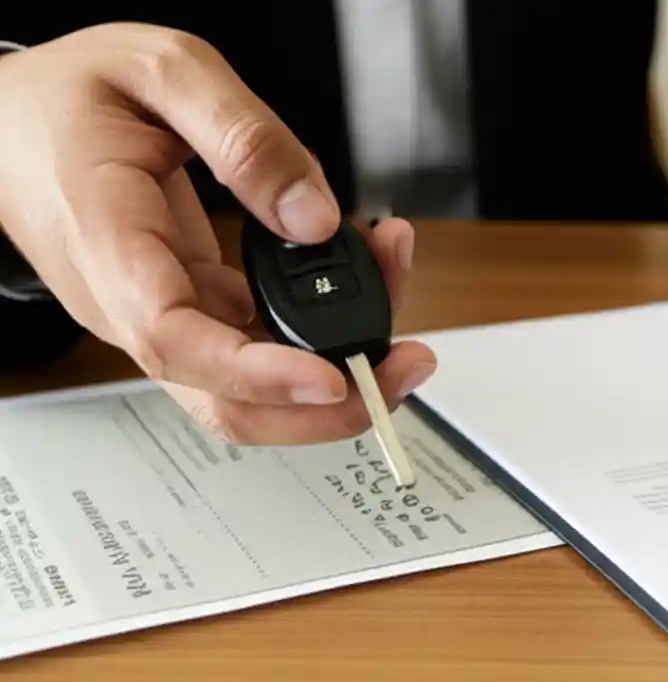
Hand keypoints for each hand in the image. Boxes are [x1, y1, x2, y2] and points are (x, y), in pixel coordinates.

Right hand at [0, 23, 436, 443]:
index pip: (177, 342)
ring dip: (336, 354)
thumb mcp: (164, 72)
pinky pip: (261, 337)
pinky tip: (365, 264)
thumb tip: (315, 217)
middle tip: (407, 362)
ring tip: (396, 277)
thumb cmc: (70, 96)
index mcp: (108, 242)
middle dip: (327, 402)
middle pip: (227, 396)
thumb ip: (244, 138)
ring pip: (253, 376)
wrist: (11, 123)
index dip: (260, 375)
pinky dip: (321, 318)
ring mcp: (163, 313)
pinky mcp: (190, 306)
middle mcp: (133, 301)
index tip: (331, 377)